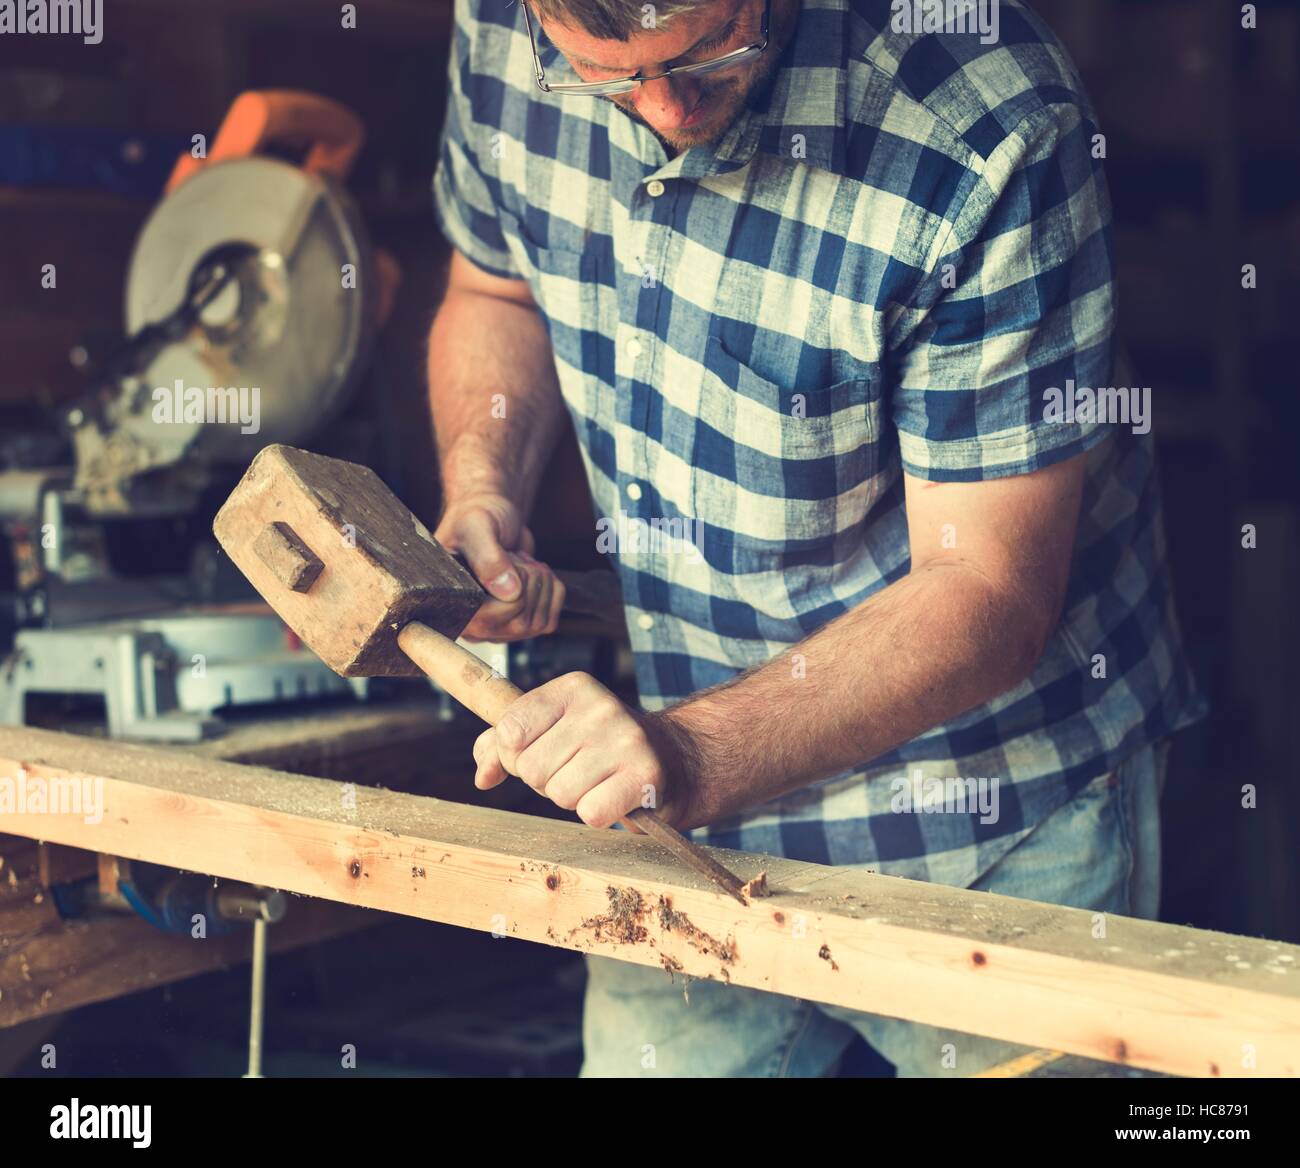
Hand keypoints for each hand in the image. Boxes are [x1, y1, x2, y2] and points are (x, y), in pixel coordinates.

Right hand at [434, 494, 564, 641]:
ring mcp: (499, 629)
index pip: (495, 616)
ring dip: (540, 583)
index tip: (499, 555)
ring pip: (539, 623)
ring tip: (519, 563)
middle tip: (512, 556)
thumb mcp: (476, 527)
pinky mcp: (521, 624)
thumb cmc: (475, 519)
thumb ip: (487, 557)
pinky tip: (531, 574)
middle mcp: (474, 626)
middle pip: (521, 622)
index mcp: (454, 607)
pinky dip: (551, 590)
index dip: (511, 582)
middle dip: (528, 579)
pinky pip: (550, 621)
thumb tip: (510, 592)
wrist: (491, 517)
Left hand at [471, 672, 698, 828]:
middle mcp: (600, 707)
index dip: (514, 756)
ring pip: (558, 794)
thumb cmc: (600, 748)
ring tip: (597, 782)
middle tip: (576, 772)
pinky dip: (597, 814)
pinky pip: (590, 813)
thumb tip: (483, 776)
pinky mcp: (644, 776)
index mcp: (572, 688)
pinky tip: (614, 798)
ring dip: (572, 799)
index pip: (509, 731)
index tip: (541, 755)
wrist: (675, 760)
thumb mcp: (552, 731)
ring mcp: (625, 740)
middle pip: (531, 769)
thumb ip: (504, 745)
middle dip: (545, 781)